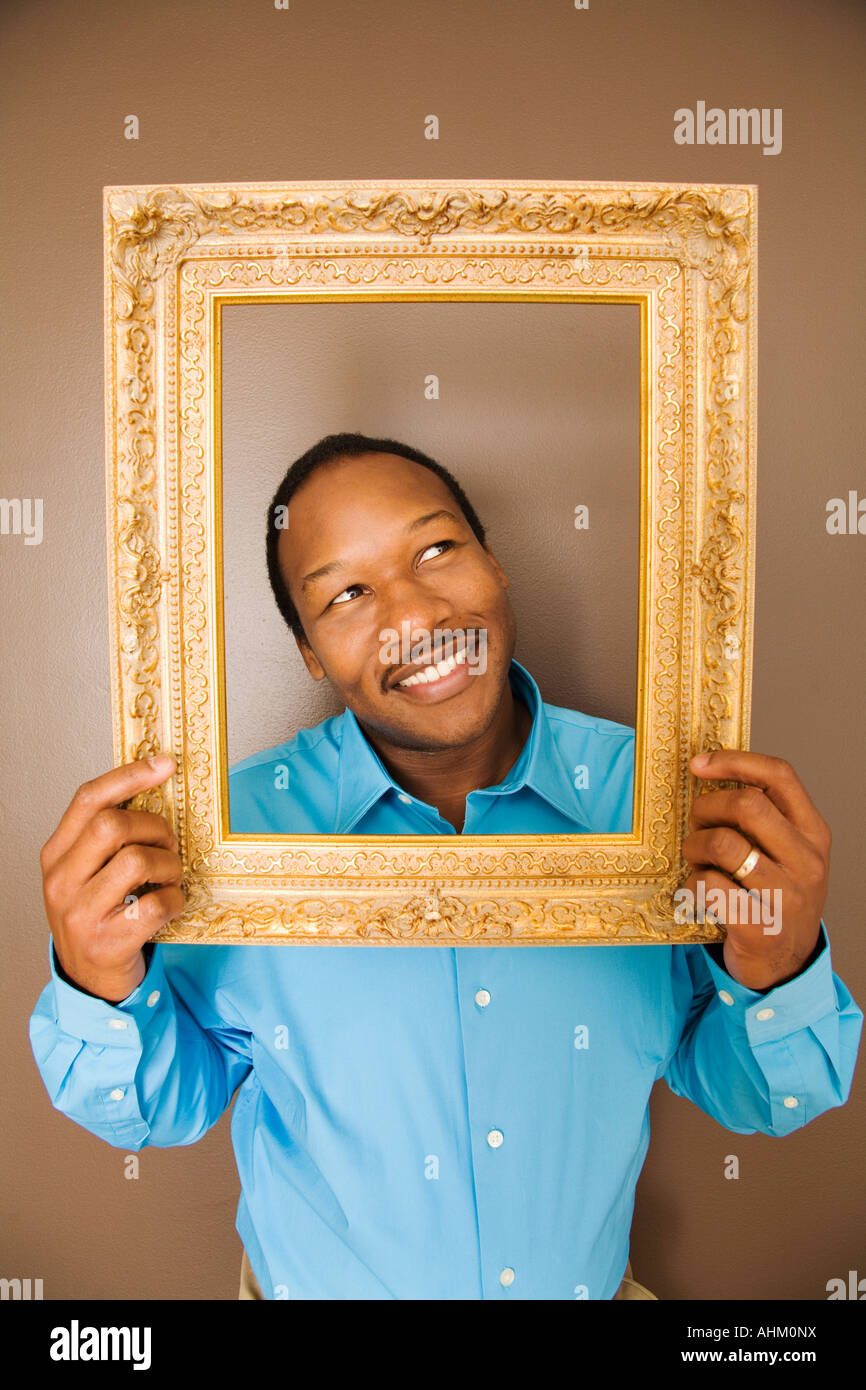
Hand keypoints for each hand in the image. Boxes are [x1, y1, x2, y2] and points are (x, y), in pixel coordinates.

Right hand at [40, 755, 183, 1001]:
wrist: (89, 980)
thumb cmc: (99, 914)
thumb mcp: (89, 871)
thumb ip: (107, 836)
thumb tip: (154, 781)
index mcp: (56, 855)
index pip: (89, 799)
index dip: (130, 775)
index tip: (164, 764)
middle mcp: (61, 881)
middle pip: (113, 825)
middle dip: (154, 827)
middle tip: (169, 843)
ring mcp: (80, 914)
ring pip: (136, 861)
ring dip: (168, 864)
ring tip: (170, 876)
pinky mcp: (107, 942)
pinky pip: (155, 904)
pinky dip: (174, 900)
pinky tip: (170, 903)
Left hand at [680, 750, 830, 990]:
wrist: (786, 964)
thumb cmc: (776, 896)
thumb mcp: (786, 853)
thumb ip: (764, 818)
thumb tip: (712, 774)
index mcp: (814, 833)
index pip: (780, 776)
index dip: (735, 761)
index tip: (700, 764)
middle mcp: (807, 861)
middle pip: (747, 805)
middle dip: (708, 809)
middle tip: (696, 824)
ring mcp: (787, 896)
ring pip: (723, 845)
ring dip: (695, 847)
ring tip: (696, 859)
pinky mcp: (759, 927)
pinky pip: (709, 886)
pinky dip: (692, 884)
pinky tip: (698, 892)